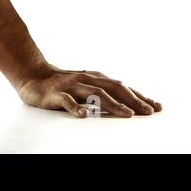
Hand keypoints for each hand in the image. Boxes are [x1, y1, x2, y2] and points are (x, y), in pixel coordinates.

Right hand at [14, 62, 161, 116]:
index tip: (157, 107)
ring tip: (126, 114)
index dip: (140, 96)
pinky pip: (66, 101)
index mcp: (96, 78)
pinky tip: (84, 115)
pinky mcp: (55, 94)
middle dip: (133, 100)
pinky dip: (76, 107)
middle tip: (148, 112)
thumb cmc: (63, 85)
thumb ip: (104, 94)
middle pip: (114, 88)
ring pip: (95, 94)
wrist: (32, 75)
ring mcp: (72, 85)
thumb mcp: (87, 88)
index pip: (123, 87)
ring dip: (112, 104)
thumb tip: (129, 105)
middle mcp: (87, 79)